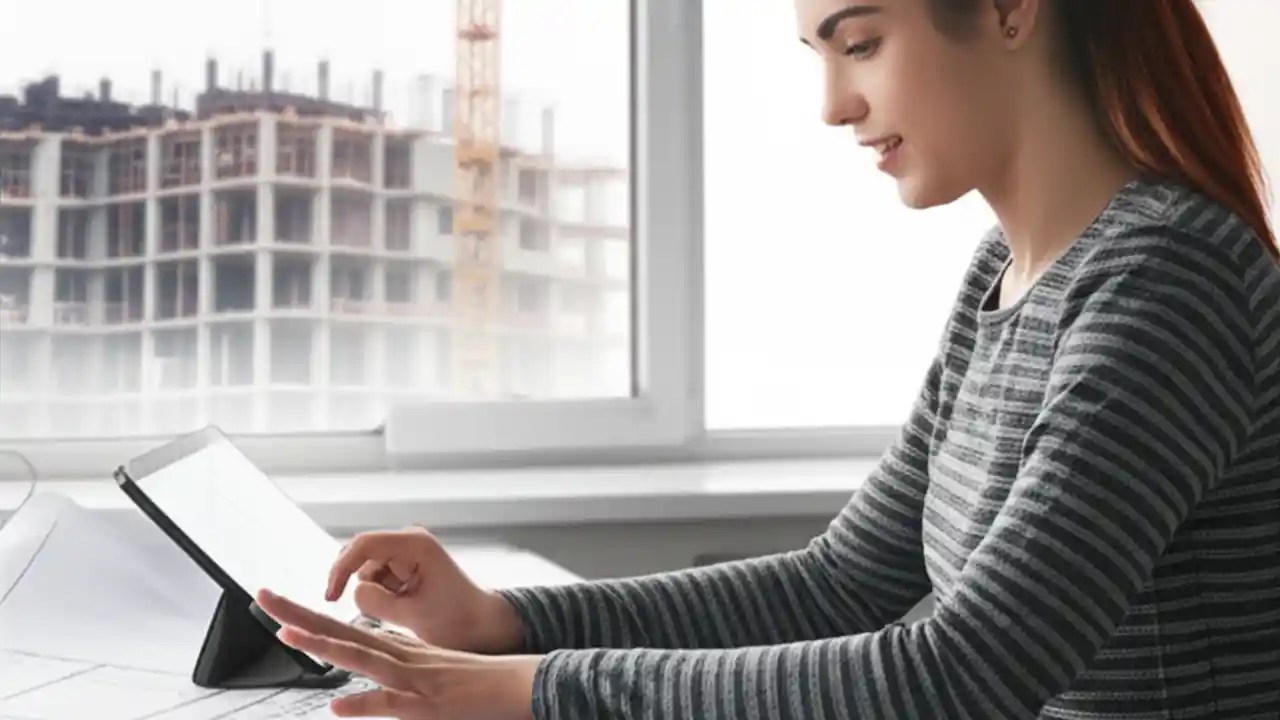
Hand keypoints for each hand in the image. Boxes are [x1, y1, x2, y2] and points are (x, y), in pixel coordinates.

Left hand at [257, 588, 539, 719]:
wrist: (518, 684)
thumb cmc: (474, 684)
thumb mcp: (426, 673)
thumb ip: (389, 677)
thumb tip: (344, 697)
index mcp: (398, 649)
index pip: (342, 626)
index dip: (304, 614)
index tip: (271, 601)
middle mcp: (400, 656)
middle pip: (341, 631)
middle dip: (299, 614)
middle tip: (262, 595)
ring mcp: (412, 678)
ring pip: (363, 657)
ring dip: (325, 645)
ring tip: (289, 635)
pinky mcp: (426, 705)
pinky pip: (390, 704)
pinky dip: (363, 704)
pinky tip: (337, 707)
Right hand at [327, 527, 524, 654]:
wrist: (481, 624)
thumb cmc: (456, 619)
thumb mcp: (412, 615)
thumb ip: (375, 601)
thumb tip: (353, 591)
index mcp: (416, 545)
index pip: (364, 545)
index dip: (341, 568)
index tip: (331, 597)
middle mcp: (410, 541)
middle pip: (360, 553)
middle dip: (355, 582)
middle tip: (357, 608)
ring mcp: (407, 551)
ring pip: (366, 568)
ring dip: (373, 591)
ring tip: (400, 610)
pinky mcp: (405, 564)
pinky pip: (377, 577)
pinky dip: (380, 594)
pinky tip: (401, 606)